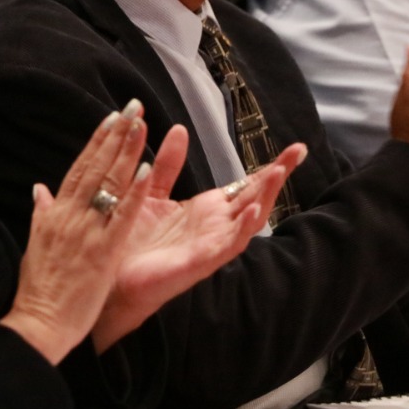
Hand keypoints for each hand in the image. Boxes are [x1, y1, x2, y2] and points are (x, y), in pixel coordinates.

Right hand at [0, 101, 161, 363]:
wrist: (38, 322)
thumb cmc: (38, 289)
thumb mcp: (36, 244)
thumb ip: (41, 213)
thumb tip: (38, 189)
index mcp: (56, 213)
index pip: (79, 168)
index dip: (96, 141)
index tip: (111, 118)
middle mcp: (71, 215)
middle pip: (96, 167)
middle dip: (116, 135)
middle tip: (132, 107)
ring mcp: (87, 231)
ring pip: (109, 183)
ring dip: (126, 152)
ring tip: (140, 124)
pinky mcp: (104, 250)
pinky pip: (122, 215)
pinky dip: (135, 191)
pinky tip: (148, 169)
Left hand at [91, 134, 302, 349]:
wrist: (111, 278)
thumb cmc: (133, 241)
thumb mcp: (152, 192)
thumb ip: (168, 164)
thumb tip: (179, 129)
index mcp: (207, 210)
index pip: (247, 184)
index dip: (269, 167)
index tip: (294, 148)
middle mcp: (216, 226)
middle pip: (256, 196)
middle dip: (278, 174)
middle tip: (298, 150)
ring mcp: (211, 244)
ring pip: (249, 219)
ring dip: (266, 196)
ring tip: (279, 173)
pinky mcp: (200, 262)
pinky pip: (228, 244)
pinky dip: (243, 228)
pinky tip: (254, 211)